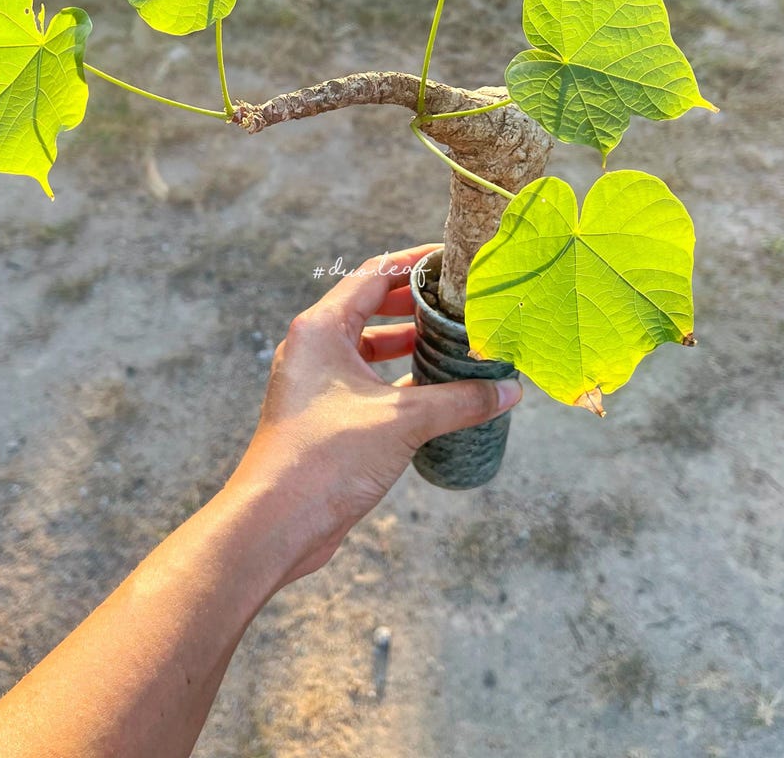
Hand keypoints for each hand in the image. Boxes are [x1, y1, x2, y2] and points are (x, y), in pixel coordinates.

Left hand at [226, 244, 522, 583]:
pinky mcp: (322, 415)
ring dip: (408, 344)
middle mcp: (313, 347)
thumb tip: (508, 391)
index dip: (415, 263)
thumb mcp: (401, 421)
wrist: (275, 523)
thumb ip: (458, 401)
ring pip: (368, 348)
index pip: (374, 274)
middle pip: (371, 307)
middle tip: (461, 302)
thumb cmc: (326, 458)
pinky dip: (397, 379)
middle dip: (416, 305)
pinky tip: (433, 389)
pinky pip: (365, 381)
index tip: (453, 259)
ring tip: (454, 343)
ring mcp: (314, 382)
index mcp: (321, 328)